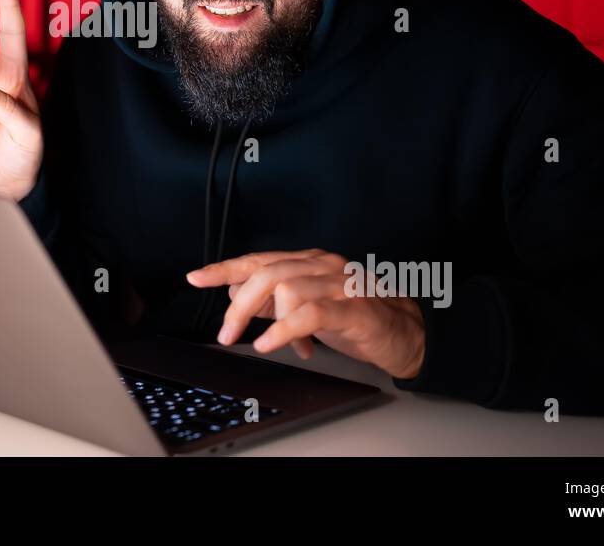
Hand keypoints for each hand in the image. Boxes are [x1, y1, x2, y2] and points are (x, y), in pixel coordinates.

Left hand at [186, 249, 425, 378]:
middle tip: (225, 334)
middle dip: (238, 305)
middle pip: (267, 273)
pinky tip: (271, 344)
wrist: (406, 333)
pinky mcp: (355, 308)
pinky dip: (285, 330)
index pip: (259, 260)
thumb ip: (274, 300)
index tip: (196, 278)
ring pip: (286, 288)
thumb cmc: (356, 318)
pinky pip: (311, 313)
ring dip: (264, 320)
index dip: (225, 269)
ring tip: (258, 343)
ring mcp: (340, 283)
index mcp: (309, 262)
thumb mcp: (307, 308)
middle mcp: (323, 265)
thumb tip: (235, 295)